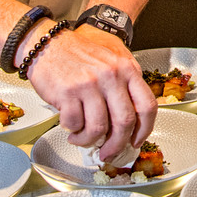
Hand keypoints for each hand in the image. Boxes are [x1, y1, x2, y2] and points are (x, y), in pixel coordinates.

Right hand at [24, 23, 156, 161]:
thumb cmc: (80, 53)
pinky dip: (73, 132)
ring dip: (90, 141)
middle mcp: (111, 76)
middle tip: (109, 153)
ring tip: (82, 138)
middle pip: (124, 122)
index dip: (145, 129)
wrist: (49, 43)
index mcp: (127, 69)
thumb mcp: (113, 60)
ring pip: (98, 128)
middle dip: (117, 145)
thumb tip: (132, 122)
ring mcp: (89, 84)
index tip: (136, 141)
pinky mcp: (68, 92)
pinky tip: (71, 127)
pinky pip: (75, 124)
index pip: (147, 105)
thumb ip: (126, 85)